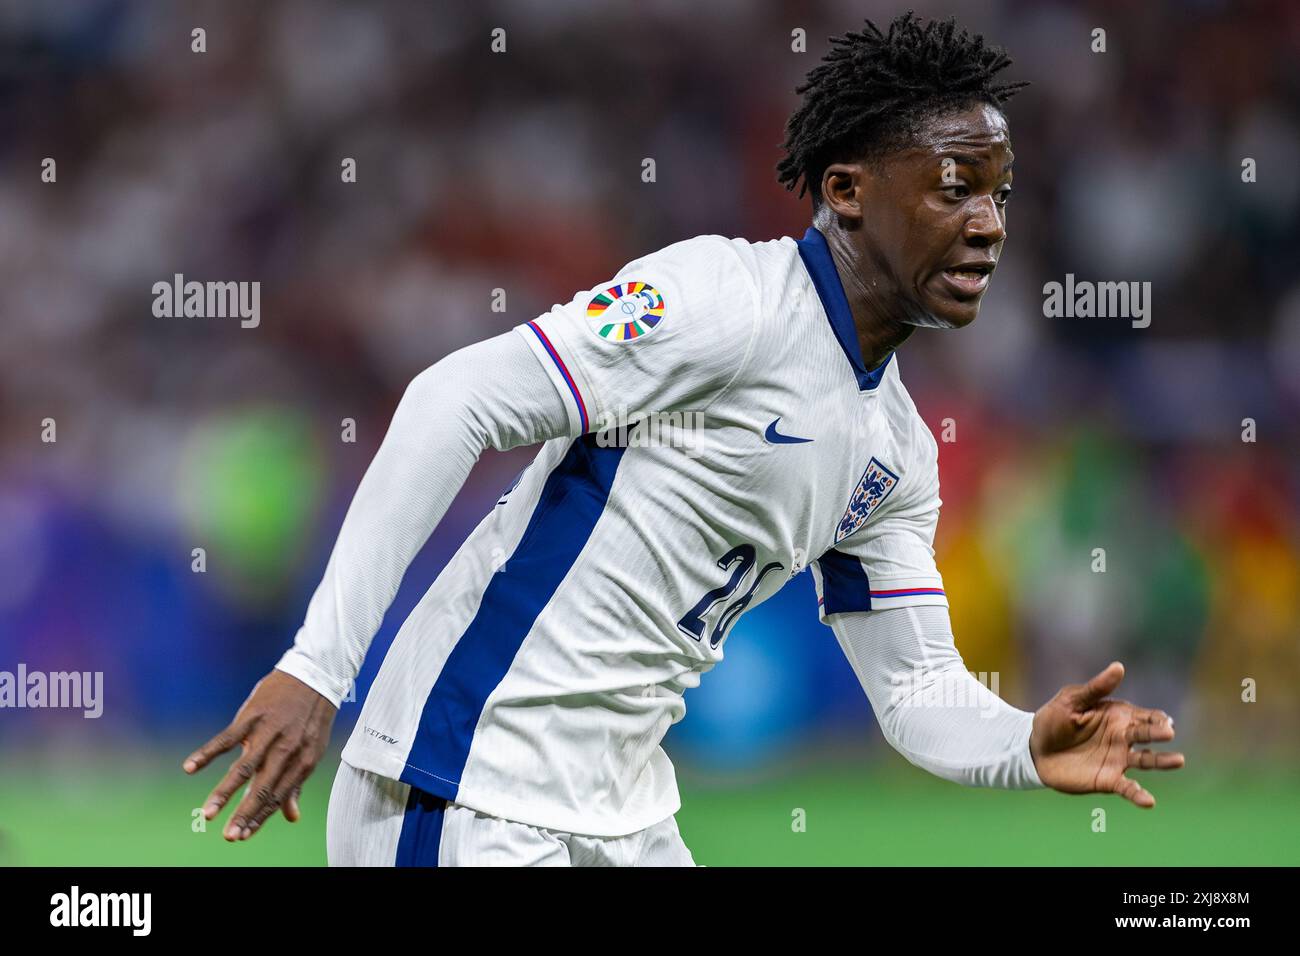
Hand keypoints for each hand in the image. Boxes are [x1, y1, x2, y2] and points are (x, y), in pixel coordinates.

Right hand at [183, 669, 336, 840]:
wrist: (315, 675)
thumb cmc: (311, 718)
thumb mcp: (312, 751)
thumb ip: (296, 784)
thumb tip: (292, 817)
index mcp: (303, 762)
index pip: (278, 796)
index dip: (259, 818)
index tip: (242, 836)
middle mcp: (287, 750)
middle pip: (263, 788)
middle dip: (245, 815)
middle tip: (228, 836)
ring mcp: (269, 732)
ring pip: (244, 768)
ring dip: (224, 793)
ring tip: (208, 814)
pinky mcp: (253, 715)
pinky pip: (227, 738)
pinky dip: (207, 753)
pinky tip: (189, 768)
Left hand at [1029, 661, 1183, 807]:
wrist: (1034, 749)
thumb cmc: (1053, 720)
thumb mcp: (1071, 700)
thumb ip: (1096, 688)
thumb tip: (1119, 666)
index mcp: (1117, 716)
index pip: (1144, 715)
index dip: (1156, 716)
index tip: (1164, 719)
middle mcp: (1123, 738)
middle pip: (1147, 735)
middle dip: (1159, 733)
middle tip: (1168, 732)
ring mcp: (1118, 760)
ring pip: (1146, 761)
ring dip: (1162, 761)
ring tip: (1178, 761)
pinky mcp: (1108, 780)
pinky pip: (1127, 788)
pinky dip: (1139, 795)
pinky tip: (1148, 801)